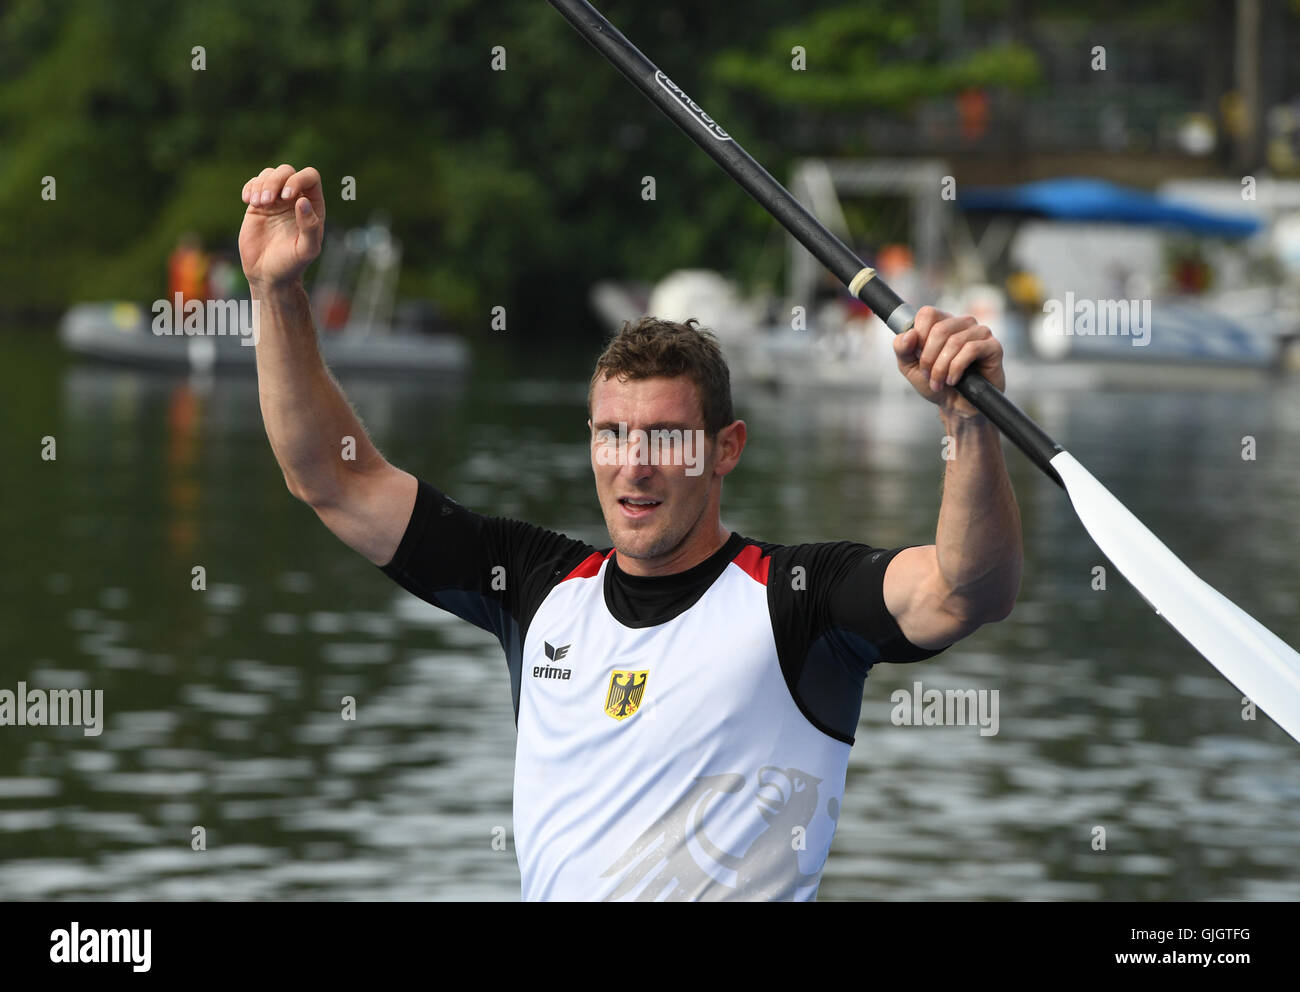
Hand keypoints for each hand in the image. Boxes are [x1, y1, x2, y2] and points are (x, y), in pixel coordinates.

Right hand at [238, 164, 325, 290]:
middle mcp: (295, 199)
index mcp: (313, 206)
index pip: (310, 177)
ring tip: (257, 204)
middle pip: (287, 171)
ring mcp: (276, 201)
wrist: (268, 274)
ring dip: (261, 185)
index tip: (287, 197)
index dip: (298, 180)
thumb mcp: (306, 250)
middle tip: (267, 203)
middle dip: (275, 181)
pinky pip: (254, 184)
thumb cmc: (291, 264)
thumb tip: (303, 201)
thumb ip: (309, 227)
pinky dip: (250, 187)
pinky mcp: (258, 205)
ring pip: (269, 174)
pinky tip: (248, 201)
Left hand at [892, 306, 1004, 418]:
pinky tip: (954, 380)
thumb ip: (902, 349)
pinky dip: (956, 368)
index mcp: (943, 322)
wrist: (955, 406)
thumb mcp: (910, 366)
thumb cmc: (935, 383)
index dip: (918, 337)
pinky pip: (971, 350)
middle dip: (929, 358)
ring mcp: (980, 333)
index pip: (927, 314)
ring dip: (941, 367)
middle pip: (939, 329)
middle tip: (928, 376)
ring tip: (939, 382)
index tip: (918, 357)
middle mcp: (962, 323)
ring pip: (954, 341)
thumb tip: (908, 334)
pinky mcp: (993, 347)